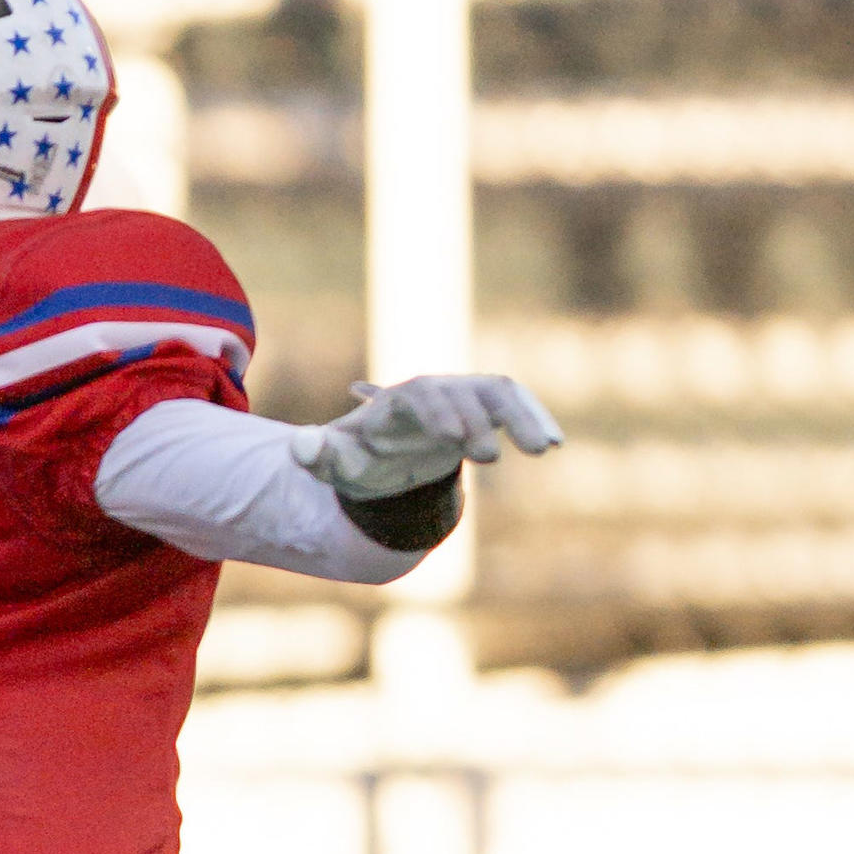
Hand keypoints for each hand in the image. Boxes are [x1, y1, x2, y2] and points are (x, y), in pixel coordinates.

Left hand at [297, 373, 561, 499]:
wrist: (383, 457)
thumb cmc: (358, 459)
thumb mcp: (333, 462)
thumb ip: (315, 454)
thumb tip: (299, 447)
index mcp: (397, 402)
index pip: (420, 397)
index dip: (439, 413)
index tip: (455, 439)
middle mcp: (435, 391)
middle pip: (461, 392)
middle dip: (477, 421)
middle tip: (489, 459)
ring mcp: (463, 398)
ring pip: (497, 394)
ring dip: (522, 417)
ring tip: (544, 448)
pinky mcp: (484, 410)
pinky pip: (514, 407)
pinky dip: (535, 419)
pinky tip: (553, 444)